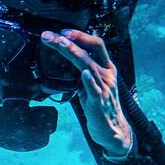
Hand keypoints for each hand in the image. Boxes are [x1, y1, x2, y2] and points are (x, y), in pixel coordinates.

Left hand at [41, 29, 133, 159]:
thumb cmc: (100, 108)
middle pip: (91, 51)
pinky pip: (94, 89)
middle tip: (52, 36)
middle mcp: (107, 75)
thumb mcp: (91, 87)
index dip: (80, 36)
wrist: (112, 131)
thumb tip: (64, 67)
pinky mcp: (99, 103)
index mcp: (106, 69)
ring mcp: (104, 88)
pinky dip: (88, 80)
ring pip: (89, 66)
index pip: (96, 45)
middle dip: (71, 41)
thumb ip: (81, 77)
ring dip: (73, 53)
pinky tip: (83, 73)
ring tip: (60, 44)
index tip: (63, 33)